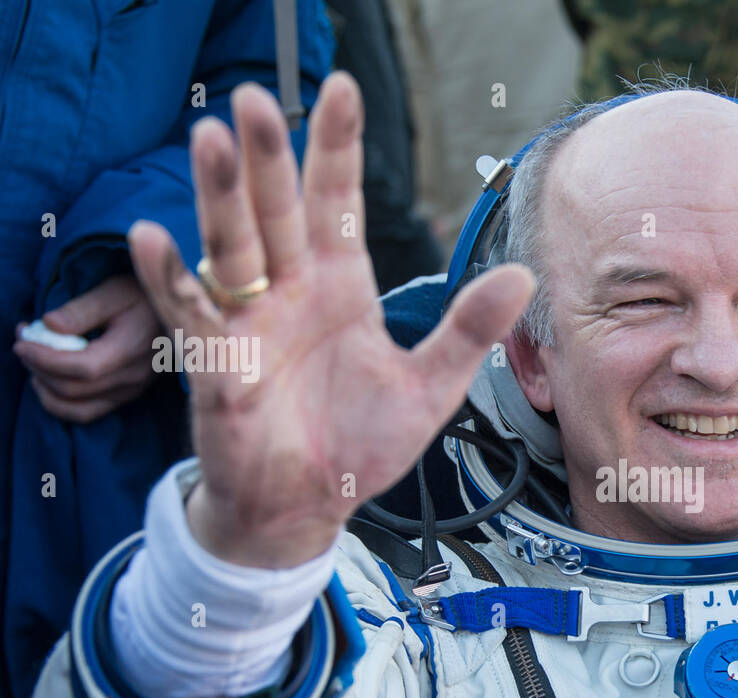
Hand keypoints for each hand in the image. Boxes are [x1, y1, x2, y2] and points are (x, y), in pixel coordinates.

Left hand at [14, 275, 161, 422]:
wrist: (176, 312)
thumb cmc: (143, 296)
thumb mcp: (114, 291)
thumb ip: (82, 309)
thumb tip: (48, 325)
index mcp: (131, 348)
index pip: (82, 367)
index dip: (44, 358)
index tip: (21, 341)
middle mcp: (133, 377)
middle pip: (74, 389)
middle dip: (38, 369)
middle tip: (23, 345)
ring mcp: (132, 390)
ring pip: (79, 408)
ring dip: (47, 391)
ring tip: (34, 366)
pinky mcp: (127, 396)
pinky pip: (89, 412)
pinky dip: (62, 403)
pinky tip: (50, 381)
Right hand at [126, 74, 533, 568]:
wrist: (311, 506)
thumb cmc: (361, 445)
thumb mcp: (429, 388)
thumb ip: (467, 330)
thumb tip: (523, 275)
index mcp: (340, 286)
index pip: (338, 202)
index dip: (338, 148)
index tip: (342, 89)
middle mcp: (290, 291)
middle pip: (277, 209)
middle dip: (268, 154)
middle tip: (257, 96)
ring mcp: (249, 323)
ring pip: (230, 245)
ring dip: (218, 194)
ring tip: (210, 139)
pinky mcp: (218, 365)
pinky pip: (189, 314)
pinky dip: (170, 278)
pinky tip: (154, 236)